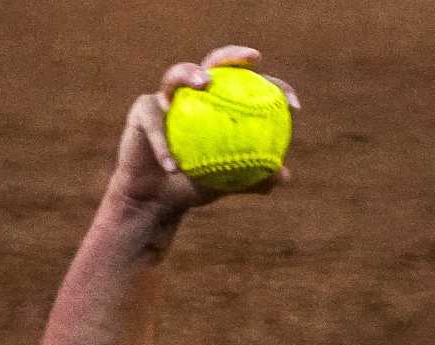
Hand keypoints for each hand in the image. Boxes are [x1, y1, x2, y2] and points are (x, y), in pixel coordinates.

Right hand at [109, 46, 300, 215]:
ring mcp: (165, 98)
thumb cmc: (192, 187)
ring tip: (204, 83)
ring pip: (176, 76)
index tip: (292, 104)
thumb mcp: (226, 184)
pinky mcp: (142, 110)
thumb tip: (285, 176)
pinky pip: (154, 124)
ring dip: (189, 74)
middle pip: (213, 63)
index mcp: (218, 105)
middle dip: (232, 54)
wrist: (155, 201)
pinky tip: (172, 164)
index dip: (274, 87)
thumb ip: (253, 178)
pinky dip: (163, 145)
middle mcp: (192, 94)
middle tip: (252, 60)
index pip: (249, 87)